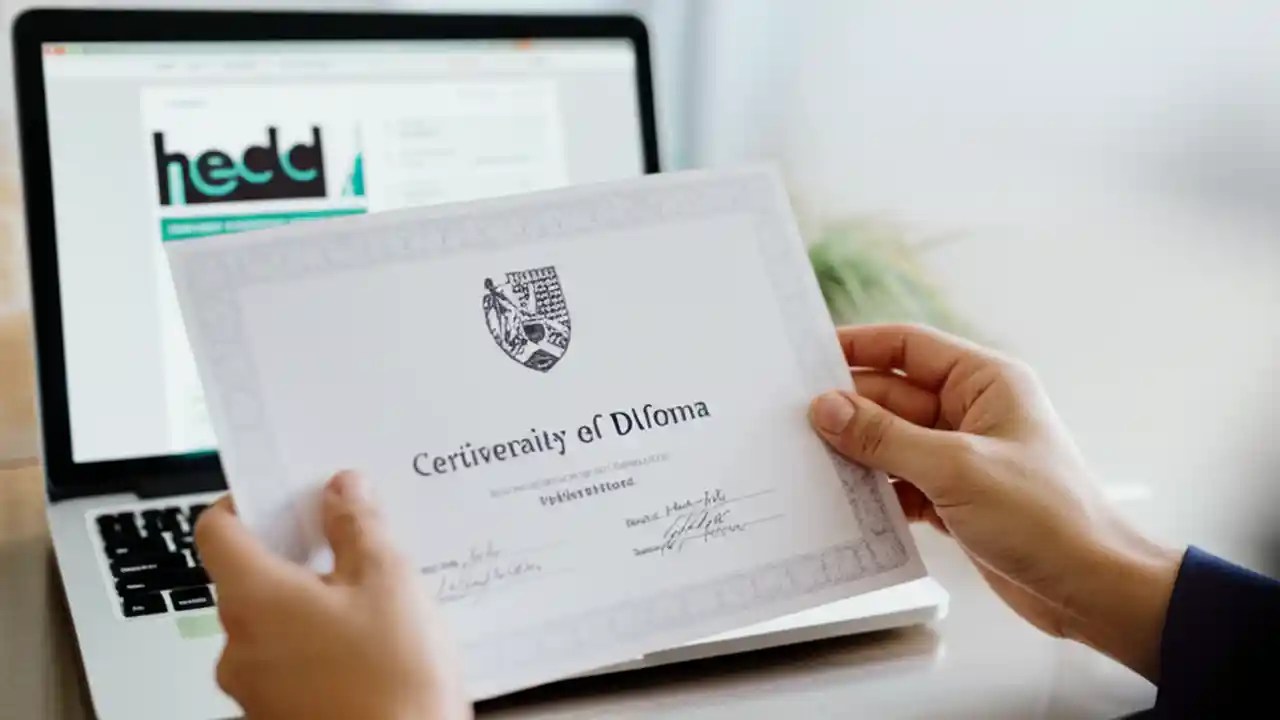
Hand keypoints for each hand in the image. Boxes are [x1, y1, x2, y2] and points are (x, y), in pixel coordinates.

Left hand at [195, 471, 471, 719]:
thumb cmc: (391, 686)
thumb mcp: (388, 581)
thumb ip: (360, 525)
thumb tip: (342, 491)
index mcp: (254, 598)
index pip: (217, 529)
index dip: (248, 502)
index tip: (285, 495)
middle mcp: (239, 645)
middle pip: (251, 576)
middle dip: (302, 555)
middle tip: (354, 545)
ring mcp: (255, 688)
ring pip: (274, 623)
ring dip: (315, 604)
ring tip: (376, 603)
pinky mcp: (278, 716)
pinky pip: (289, 663)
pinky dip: (321, 646)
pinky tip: (371, 648)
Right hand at [809, 324, 1182, 680]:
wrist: (1091, 589)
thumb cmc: (1047, 517)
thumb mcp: (956, 468)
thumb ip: (885, 437)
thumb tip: (827, 408)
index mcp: (985, 382)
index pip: (909, 347)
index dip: (858, 346)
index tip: (808, 356)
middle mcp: (971, 412)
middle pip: (892, 396)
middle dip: (847, 409)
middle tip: (793, 421)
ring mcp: (961, 457)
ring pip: (890, 442)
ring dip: (855, 453)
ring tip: (806, 461)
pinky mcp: (953, 498)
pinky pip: (899, 482)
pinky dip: (873, 491)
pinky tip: (841, 500)